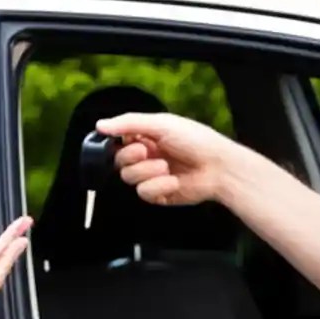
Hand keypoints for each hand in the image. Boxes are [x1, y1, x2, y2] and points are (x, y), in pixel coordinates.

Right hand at [95, 112, 233, 205]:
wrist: (219, 167)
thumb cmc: (196, 141)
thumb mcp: (161, 124)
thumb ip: (128, 124)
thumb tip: (100, 125)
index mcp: (147, 137)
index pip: (118, 142)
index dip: (119, 143)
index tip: (129, 141)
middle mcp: (147, 156)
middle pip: (119, 161)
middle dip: (131, 157)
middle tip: (147, 152)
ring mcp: (152, 176)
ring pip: (129, 178)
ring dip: (146, 171)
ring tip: (166, 167)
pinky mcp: (159, 195)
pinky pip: (144, 193)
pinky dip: (158, 186)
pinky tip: (174, 181)